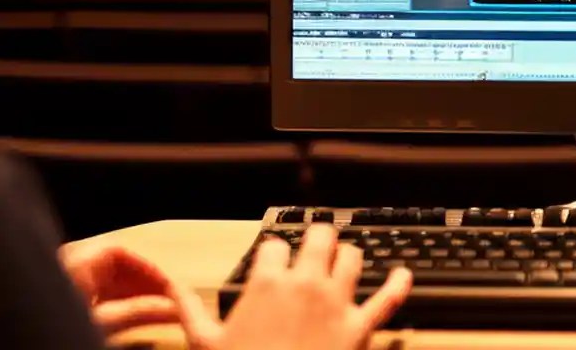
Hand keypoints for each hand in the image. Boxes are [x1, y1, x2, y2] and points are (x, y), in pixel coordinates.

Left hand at [60, 243, 190, 335]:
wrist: (23, 344)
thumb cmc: (52, 332)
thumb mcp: (103, 322)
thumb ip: (139, 312)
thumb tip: (172, 306)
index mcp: (76, 265)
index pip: (119, 252)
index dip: (147, 267)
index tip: (167, 285)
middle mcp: (69, 272)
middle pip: (115, 269)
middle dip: (143, 285)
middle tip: (166, 300)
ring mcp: (65, 291)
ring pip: (107, 287)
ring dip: (133, 299)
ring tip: (155, 314)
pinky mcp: (64, 309)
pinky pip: (97, 301)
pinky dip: (117, 310)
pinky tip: (133, 324)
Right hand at [180, 223, 412, 349]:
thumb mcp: (205, 344)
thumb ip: (191, 312)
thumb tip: (173, 291)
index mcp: (267, 284)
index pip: (275, 245)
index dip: (274, 251)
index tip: (274, 260)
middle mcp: (305, 284)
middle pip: (320, 237)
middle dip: (317, 239)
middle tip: (315, 247)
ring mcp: (336, 303)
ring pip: (352, 257)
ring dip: (348, 256)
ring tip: (344, 261)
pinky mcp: (359, 326)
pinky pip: (387, 299)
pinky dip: (398, 284)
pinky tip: (402, 275)